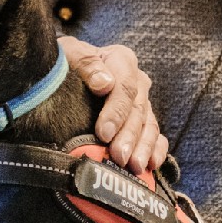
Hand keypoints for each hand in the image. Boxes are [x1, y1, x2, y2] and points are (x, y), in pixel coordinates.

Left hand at [59, 36, 165, 175]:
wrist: (67, 70)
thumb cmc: (65, 62)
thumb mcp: (69, 54)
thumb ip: (86, 64)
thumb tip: (104, 84)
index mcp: (122, 60)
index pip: (125, 87)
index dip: (116, 112)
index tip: (103, 133)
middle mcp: (138, 81)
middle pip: (138, 110)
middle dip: (128, 136)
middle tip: (118, 157)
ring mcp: (143, 102)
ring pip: (149, 126)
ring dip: (143, 148)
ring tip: (134, 167)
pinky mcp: (145, 120)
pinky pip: (156, 136)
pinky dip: (156, 151)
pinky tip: (151, 166)